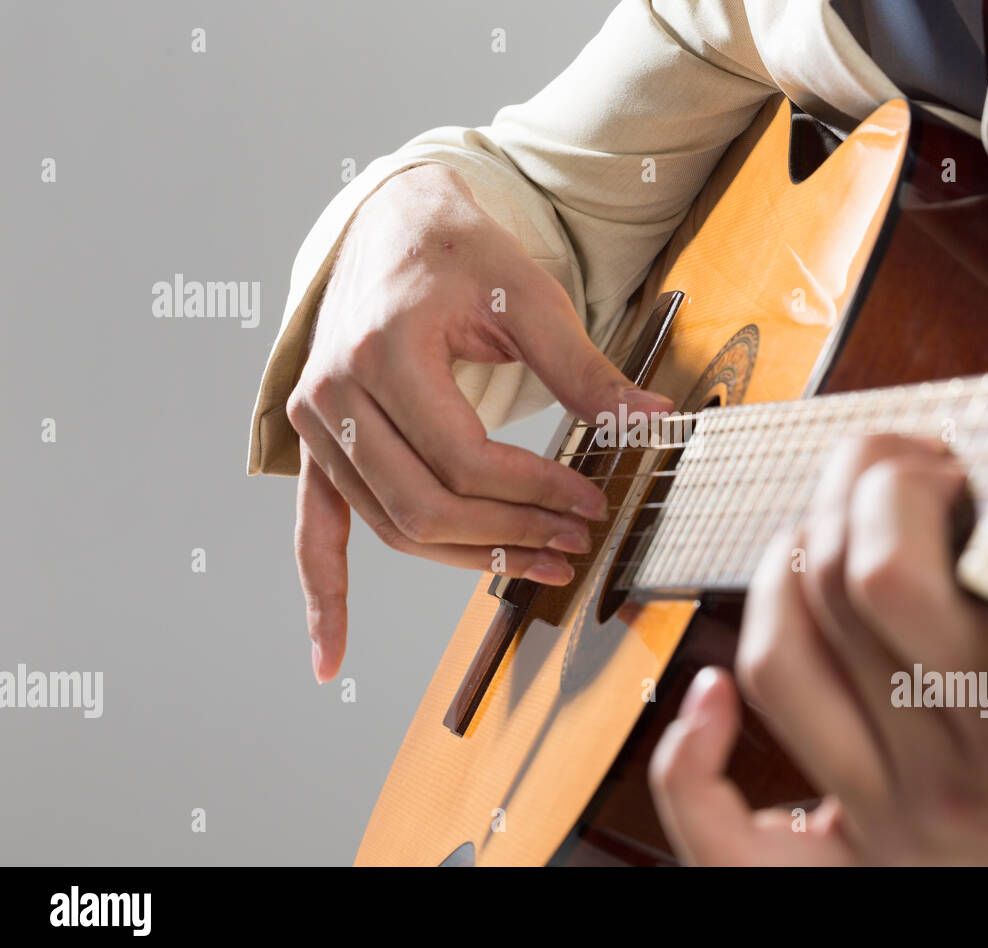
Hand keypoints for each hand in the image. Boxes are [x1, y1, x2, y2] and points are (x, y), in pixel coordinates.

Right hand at [288, 163, 671, 681]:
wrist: (392, 227)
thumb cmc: (459, 253)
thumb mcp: (528, 295)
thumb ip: (583, 368)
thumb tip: (653, 423)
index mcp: (384, 349)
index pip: (462, 458)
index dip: (534, 490)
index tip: (592, 500)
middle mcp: (335, 393)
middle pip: (425, 504)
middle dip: (510, 534)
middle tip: (579, 541)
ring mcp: (316, 425)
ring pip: (390, 526)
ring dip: (464, 560)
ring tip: (539, 565)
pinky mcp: (315, 446)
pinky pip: (313, 532)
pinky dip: (323, 596)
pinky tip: (331, 658)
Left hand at [650, 436, 987, 863]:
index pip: (894, 560)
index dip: (903, 481)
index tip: (950, 466)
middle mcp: (962, 770)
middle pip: (832, 582)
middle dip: (852, 490)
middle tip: (902, 475)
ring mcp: (904, 826)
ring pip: (780, 661)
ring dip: (787, 568)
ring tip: (833, 537)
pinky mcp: (869, 873)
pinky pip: (729, 841)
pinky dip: (689, 763)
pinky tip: (709, 698)